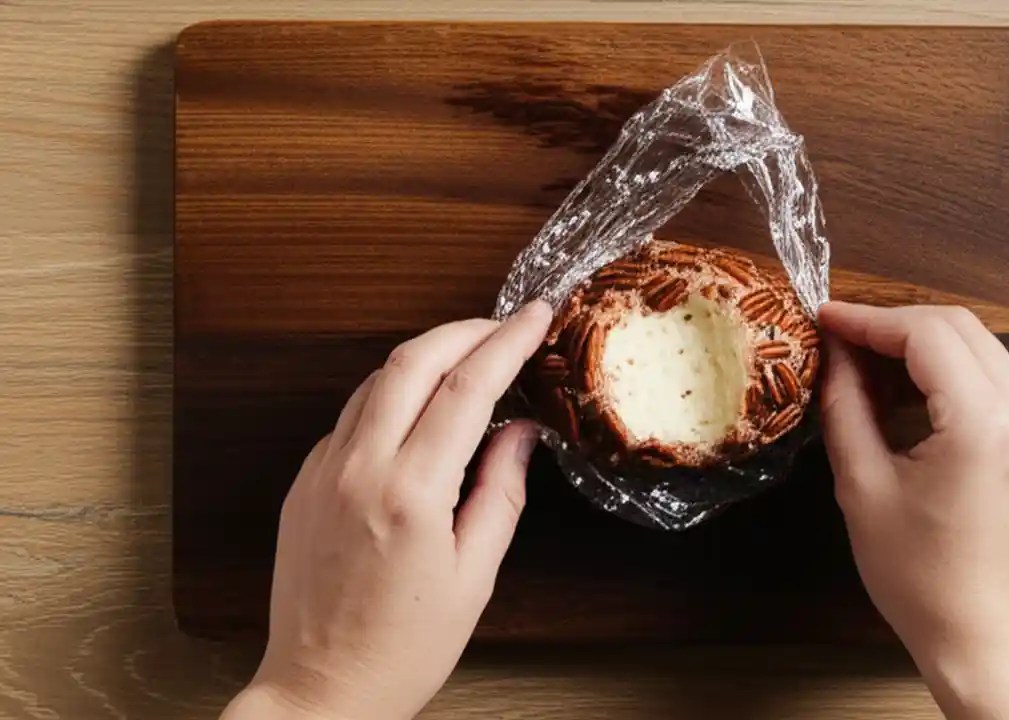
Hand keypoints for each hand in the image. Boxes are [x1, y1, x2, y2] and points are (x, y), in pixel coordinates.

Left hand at [222, 302, 552, 719]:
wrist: (319, 691)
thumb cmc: (403, 647)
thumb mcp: (474, 575)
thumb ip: (501, 492)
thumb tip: (521, 432)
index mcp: (410, 492)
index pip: (467, 387)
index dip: (506, 341)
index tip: (535, 315)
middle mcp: (357, 469)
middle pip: (410, 360)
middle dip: (463, 328)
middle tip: (503, 325)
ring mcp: (321, 472)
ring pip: (375, 380)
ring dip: (424, 357)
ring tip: (469, 362)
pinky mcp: (302, 484)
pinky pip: (350, 417)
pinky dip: (391, 397)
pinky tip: (419, 414)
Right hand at [819, 303, 1008, 719]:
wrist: (984, 635)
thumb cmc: (918, 576)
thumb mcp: (863, 487)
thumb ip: (846, 409)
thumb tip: (834, 355)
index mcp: (981, 424)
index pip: (925, 333)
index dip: (868, 318)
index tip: (823, 318)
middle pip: (958, 326)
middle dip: (894, 322)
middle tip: (839, 337)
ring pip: (977, 346)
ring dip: (920, 343)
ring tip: (863, 364)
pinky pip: (989, 378)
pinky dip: (944, 370)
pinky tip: (902, 392)